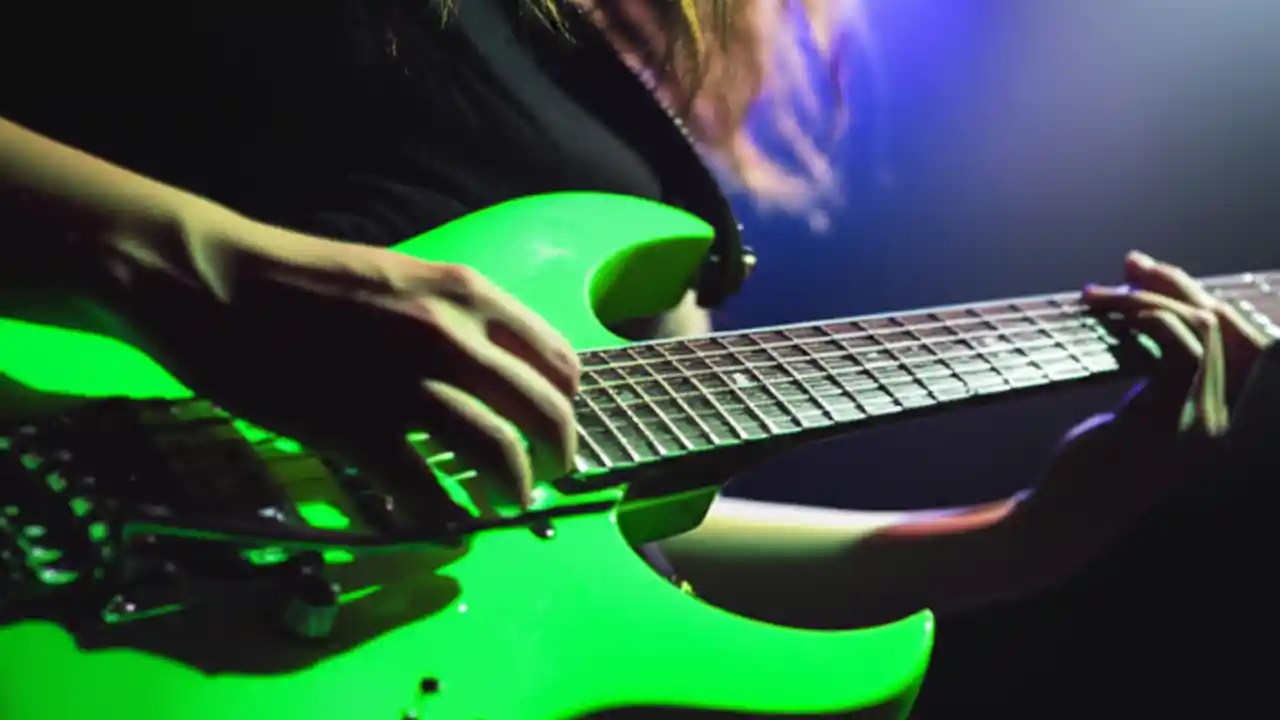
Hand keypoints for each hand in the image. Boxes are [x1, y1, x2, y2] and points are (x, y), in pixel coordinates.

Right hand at [106, 206, 579, 512]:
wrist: (217, 283)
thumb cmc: (304, 281)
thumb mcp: (401, 279)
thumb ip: (455, 319)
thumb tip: (495, 371)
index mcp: (466, 294)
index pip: (556, 359)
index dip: (565, 404)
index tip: (555, 426)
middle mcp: (450, 336)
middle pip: (543, 411)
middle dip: (558, 454)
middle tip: (548, 476)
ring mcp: (406, 385)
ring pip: (498, 453)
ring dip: (513, 490)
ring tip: (507, 506)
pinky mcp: (357, 430)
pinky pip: (423, 492)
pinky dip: (443, 518)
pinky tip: (445, 527)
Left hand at [1013, 251, 1273, 566]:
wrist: (1067, 516)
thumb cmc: (1089, 467)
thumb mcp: (1134, 417)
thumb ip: (1155, 379)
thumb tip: (1146, 318)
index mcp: (1218, 416)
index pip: (1243, 340)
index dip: (1202, 296)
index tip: (1149, 273)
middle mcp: (1219, 419)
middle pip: (1228, 325)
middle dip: (1179, 283)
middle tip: (1129, 262)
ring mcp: (1198, 421)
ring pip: (1202, 328)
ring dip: (1148, 297)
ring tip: (1099, 291)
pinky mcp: (1166, 419)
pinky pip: (1175, 348)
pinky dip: (1143, 320)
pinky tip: (1106, 315)